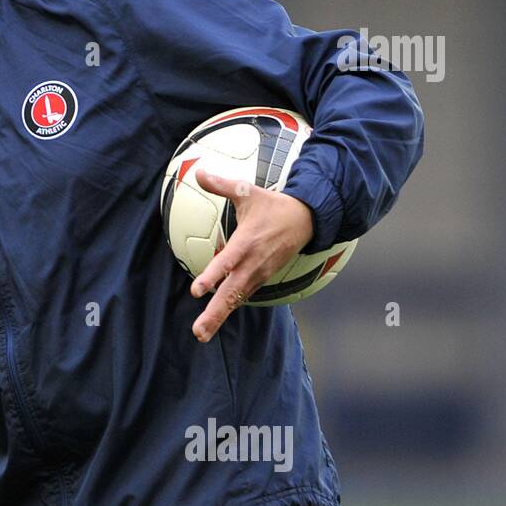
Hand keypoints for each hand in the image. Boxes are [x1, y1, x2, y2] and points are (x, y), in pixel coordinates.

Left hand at [188, 169, 314, 342]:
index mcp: (247, 243)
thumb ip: (221, 184)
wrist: (307, 219)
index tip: (197, 290)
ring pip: (237, 298)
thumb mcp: (248, 191)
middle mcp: (253, 263)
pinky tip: (214, 322)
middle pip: (231, 292)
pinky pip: (243, 296)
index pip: (227, 262)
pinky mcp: (262, 278)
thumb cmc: (273, 205)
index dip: (213, 276)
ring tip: (202, 334)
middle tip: (198, 331)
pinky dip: (230, 309)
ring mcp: (259, 274)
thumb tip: (198, 172)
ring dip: (220, 316)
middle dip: (215, 313)